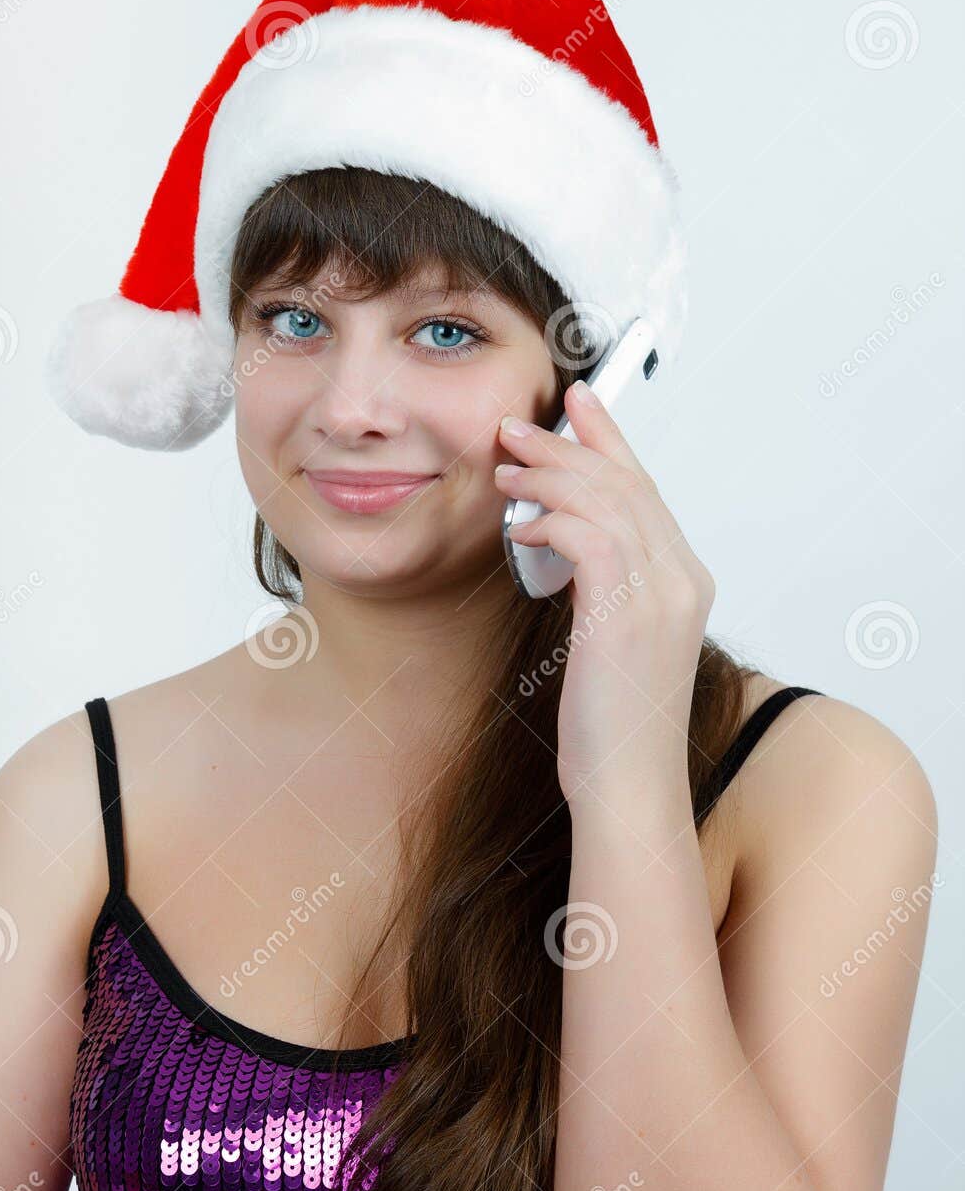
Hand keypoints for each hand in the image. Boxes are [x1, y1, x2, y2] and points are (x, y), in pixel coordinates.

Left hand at [494, 383, 715, 811]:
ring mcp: (662, 595)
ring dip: (548, 475)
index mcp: (685, 581)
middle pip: (627, 481)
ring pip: (606, 499)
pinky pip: (588, 536)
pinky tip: (519, 528)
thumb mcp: (612, 643)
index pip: (646, 488)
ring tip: (505, 468)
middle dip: (569, 442)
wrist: (628, 790)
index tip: (578, 401)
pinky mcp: (628, 613)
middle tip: (517, 424)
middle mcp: (683, 579)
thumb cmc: (612, 728)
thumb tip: (560, 541)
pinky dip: (549, 520)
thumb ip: (603, 587)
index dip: (610, 438)